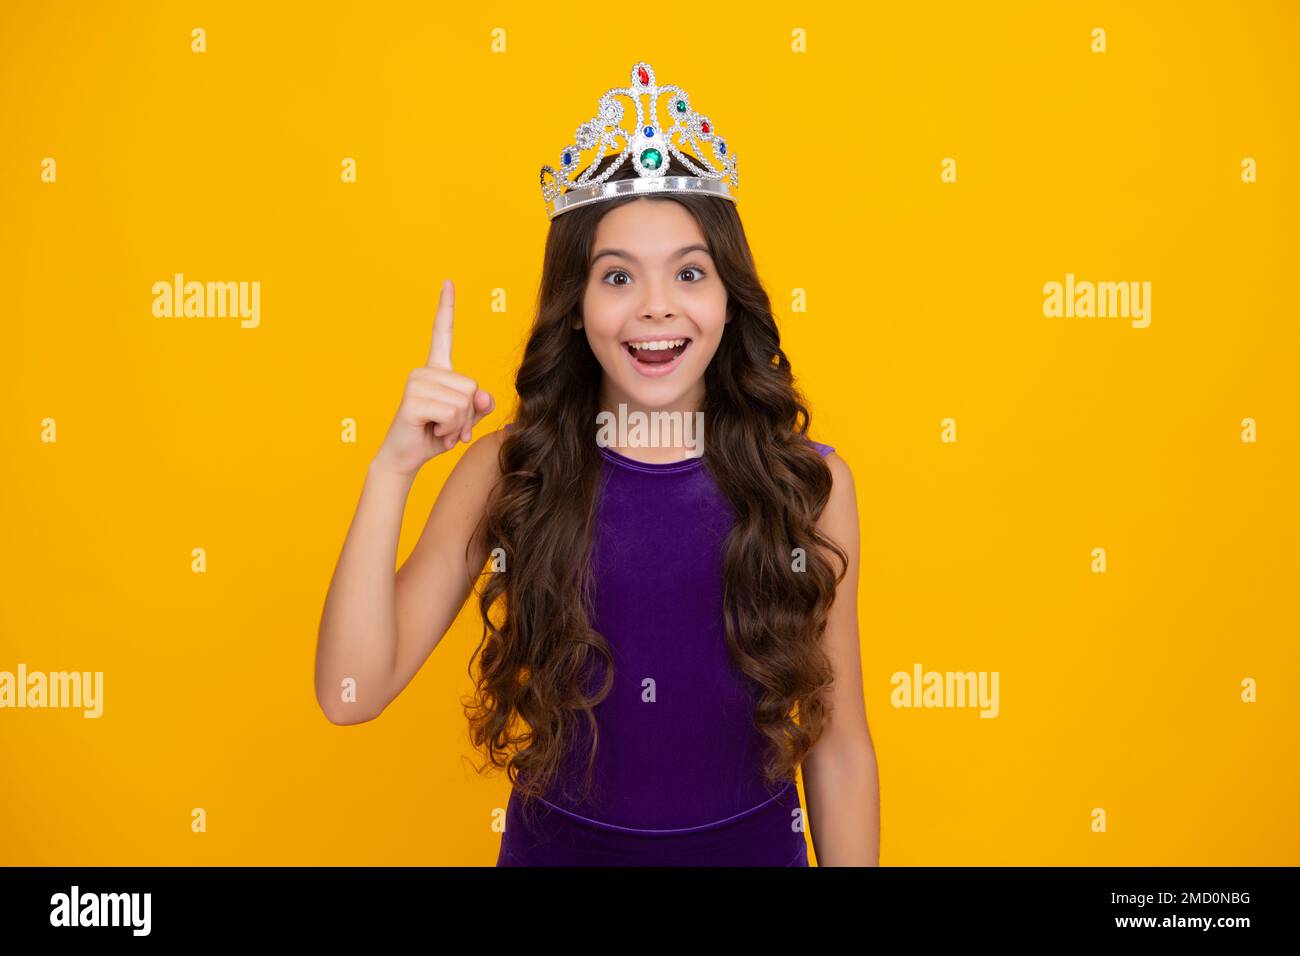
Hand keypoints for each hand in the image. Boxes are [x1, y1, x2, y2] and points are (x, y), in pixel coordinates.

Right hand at [372, 279, 495, 477]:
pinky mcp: (413, 400)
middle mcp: (424, 371)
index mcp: (436, 370)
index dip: (446, 308)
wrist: (405, 458)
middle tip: (448, 426)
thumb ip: (479, 405)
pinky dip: (449, 430)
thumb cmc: (434, 436)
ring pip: (463, 402)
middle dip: (467, 414)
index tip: (448, 281)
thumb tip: (482, 397)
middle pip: (471, 386)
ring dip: (458, 425)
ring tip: (438, 429)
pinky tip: (433, 433)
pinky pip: (452, 413)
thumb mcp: (464, 420)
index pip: (442, 333)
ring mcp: (416, 383)